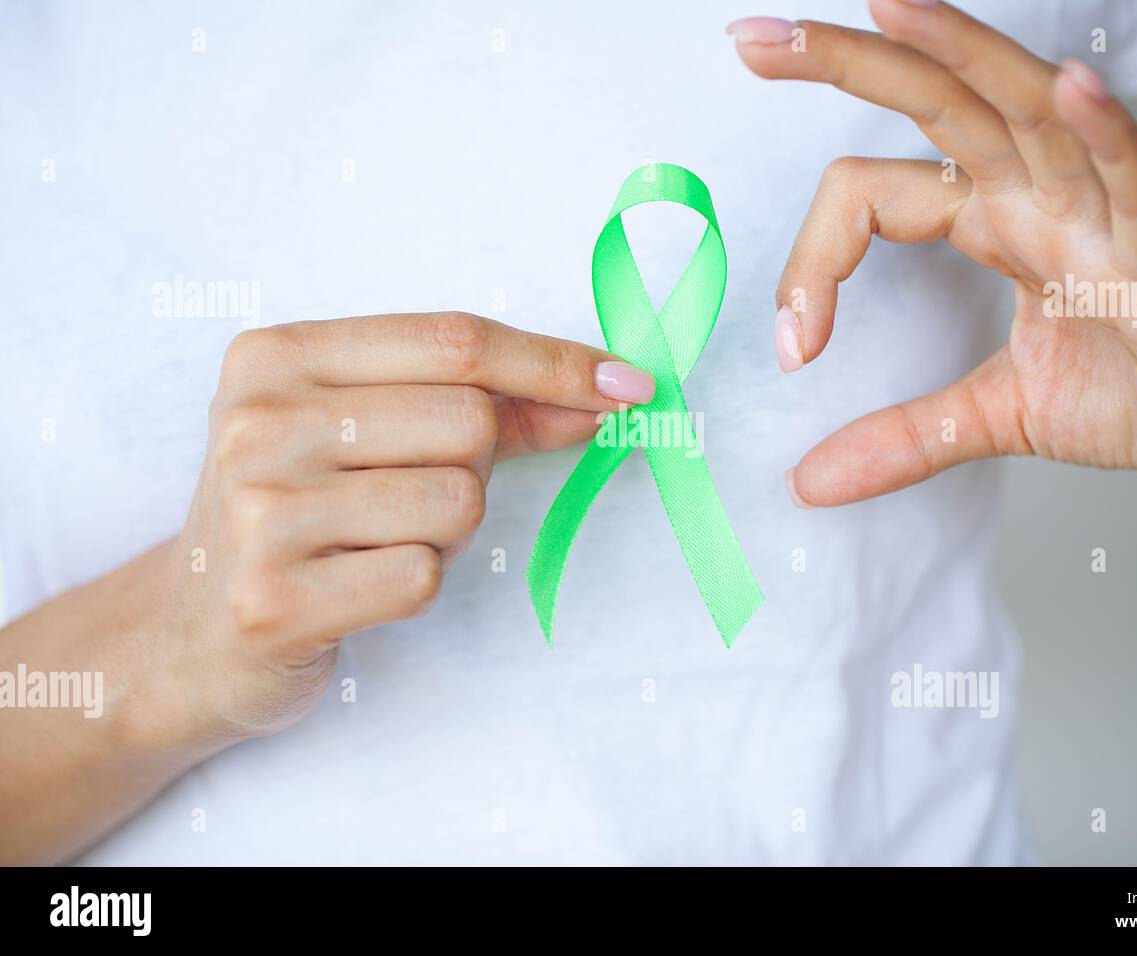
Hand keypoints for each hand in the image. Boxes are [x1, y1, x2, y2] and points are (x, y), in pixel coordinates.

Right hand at [164, 312, 653, 737]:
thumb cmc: (298, 511)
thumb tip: (606, 393)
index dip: (555, 363)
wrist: (187, 628)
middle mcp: (259, 422)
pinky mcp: (275, 599)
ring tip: (373, 537)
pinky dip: (417, 584)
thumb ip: (478, 402)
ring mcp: (260, 512)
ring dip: (445, 530)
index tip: (629, 385)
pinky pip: (423, 576)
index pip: (454, 341)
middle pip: (467, 420)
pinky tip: (357, 584)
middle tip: (412, 490)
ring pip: (456, 501)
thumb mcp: (360, 429)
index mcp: (276, 356)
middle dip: (477, 462)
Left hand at [729, 2, 1136, 505]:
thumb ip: (904, 439)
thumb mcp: (998, 417)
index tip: (792, 348)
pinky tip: (1071, 88)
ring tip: (889, 3)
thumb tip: (809, 484)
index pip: (876, 196)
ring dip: (958, 51)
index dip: (815, 263)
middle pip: (936, 104)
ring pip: (1024, 110)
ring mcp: (1102, 213)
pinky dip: (1106, 134)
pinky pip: (1136, 179)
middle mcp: (1040, 196)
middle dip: (847, 63)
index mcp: (997, 221)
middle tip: (751, 38)